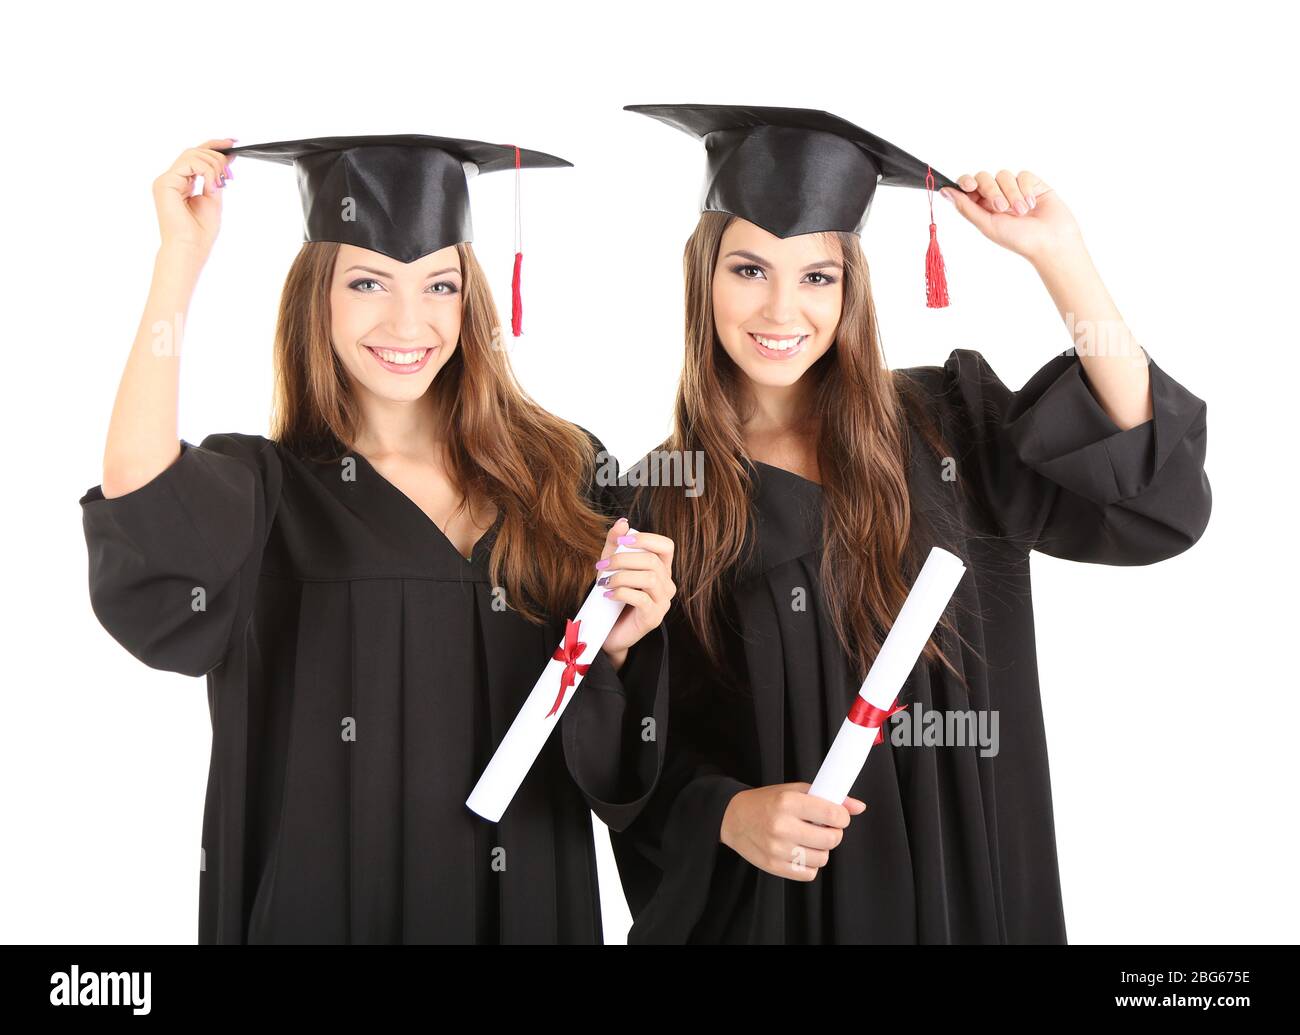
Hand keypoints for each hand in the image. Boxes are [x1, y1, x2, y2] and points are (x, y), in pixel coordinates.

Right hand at [152, 138, 236, 260]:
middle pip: (194, 151)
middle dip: (218, 157)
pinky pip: (189, 164)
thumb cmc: (200, 231)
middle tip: (231, 174)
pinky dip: (207, 171)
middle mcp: (170, 179)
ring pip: (192, 154)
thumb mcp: (214, 198)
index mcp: (180, 183)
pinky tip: (213, 186)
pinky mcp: (165, 183)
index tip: (233, 142)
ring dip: (214, 165)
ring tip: (222, 183)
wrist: (190, 248)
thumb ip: (216, 178)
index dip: (214, 145)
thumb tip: (227, 158)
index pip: (195, 156)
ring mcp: (165, 180)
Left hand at [596, 518, 674, 668]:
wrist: (608, 631)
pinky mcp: (653, 618)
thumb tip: (622, 522)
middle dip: (623, 560)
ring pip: (648, 578)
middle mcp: (667, 584)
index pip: (666, 546)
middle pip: (652, 561)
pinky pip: (641, 598)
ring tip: (603, 582)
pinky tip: (607, 595)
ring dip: (621, 577)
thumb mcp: (611, 566)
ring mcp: (663, 602)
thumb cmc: (613, 596)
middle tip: (601, 565)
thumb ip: (615, 543)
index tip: (622, 542)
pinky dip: (621, 592)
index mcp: (661, 569)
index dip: (646, 539)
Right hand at [720, 782, 866, 881]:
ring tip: (808, 839)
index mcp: (788, 802)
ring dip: (821, 850)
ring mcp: (777, 849)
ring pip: (822, 858)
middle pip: (831, 839)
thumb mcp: (794, 791)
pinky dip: (809, 864)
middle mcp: (782, 826)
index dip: (842, 817)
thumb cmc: (767, 802)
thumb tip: (859, 807)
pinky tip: (799, 851)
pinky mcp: (774, 866)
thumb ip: (827, 797)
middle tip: (823, 828)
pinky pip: (809, 873)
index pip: (833, 815)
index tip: (837, 816)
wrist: (733, 818)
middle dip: (833, 833)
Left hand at [941, 170, 1082, 264]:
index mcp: (982, 207)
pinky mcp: (1033, 184)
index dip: (966, 182)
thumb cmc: (1019, 240)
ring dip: (1011, 194)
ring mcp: (1015, 189)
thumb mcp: (987, 225)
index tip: (969, 186)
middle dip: (992, 191)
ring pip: (1004, 175)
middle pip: (984, 177)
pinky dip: (1025, 188)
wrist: (1051, 241)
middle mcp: (997, 196)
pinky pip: (1022, 175)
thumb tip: (945, 192)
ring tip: (1021, 212)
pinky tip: (1032, 203)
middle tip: (1002, 208)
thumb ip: (966, 208)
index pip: (968, 186)